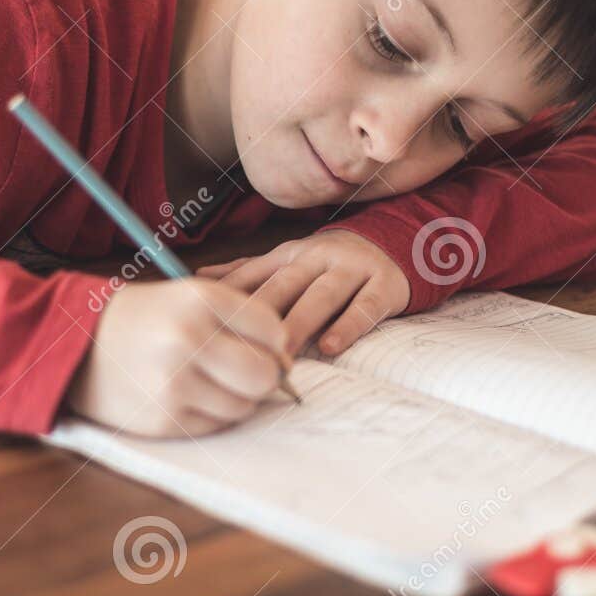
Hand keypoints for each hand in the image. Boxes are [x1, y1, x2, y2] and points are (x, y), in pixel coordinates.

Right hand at [65, 278, 291, 437]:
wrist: (74, 344)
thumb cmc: (143, 319)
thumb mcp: (187, 296)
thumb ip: (240, 319)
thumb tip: (286, 361)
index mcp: (199, 300)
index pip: (273, 331)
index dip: (275, 344)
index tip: (261, 347)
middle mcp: (188, 340)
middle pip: (265, 375)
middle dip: (264, 377)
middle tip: (246, 372)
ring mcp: (175, 384)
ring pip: (244, 406)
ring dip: (236, 398)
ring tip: (208, 380)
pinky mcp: (165, 419)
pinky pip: (216, 425)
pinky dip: (211, 414)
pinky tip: (187, 396)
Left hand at [195, 230, 410, 356]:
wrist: (397, 243)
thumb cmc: (331, 263)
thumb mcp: (290, 261)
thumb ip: (248, 271)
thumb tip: (199, 277)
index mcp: (290, 254)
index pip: (253, 274)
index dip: (230, 298)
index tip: (206, 322)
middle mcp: (318, 257)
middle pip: (284, 285)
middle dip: (261, 315)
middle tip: (240, 346)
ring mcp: (352, 269)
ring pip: (321, 296)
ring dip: (300, 324)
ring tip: (281, 352)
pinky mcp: (383, 286)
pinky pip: (364, 308)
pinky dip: (347, 327)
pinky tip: (330, 347)